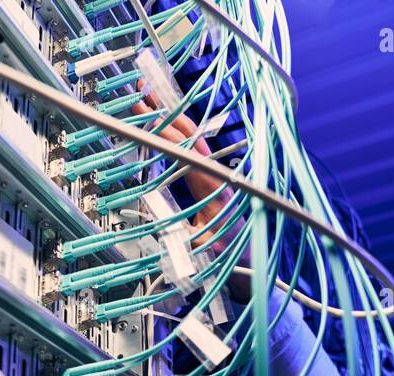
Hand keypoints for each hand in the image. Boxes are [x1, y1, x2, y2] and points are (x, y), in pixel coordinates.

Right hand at [129, 87, 249, 298]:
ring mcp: (217, 176)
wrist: (249, 265)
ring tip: (151, 97)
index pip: (189, 154)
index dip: (168, 136)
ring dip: (173, 118)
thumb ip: (182, 237)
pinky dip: (178, 132)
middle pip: (193, 136)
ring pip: (195, 139)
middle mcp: (218, 176)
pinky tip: (165, 122)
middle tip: (144, 93)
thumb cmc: (229, 259)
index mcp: (215, 190)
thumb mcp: (202, 252)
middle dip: (168, 113)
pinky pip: (195, 149)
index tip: (148, 119)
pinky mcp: (213, 180)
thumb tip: (158, 221)